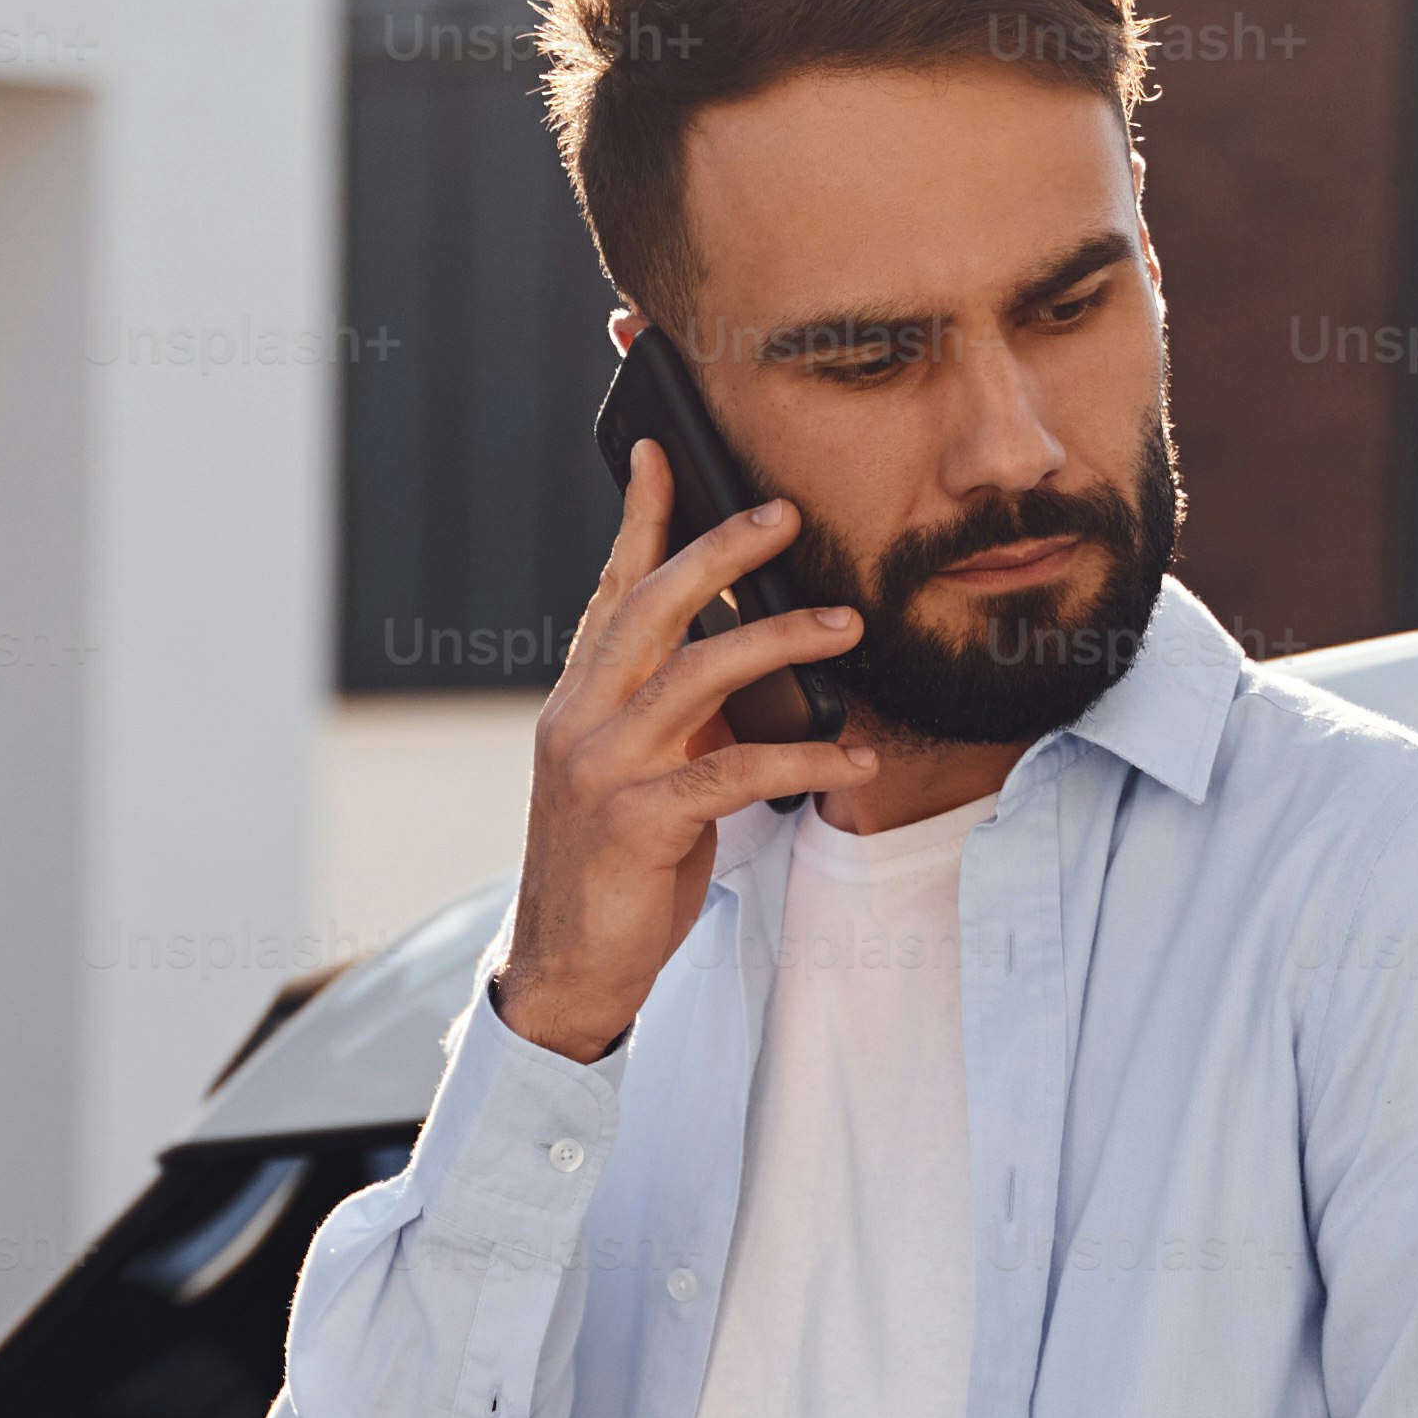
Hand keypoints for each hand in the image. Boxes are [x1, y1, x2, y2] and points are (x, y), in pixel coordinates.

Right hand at [487, 440, 875, 1061]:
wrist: (566, 965)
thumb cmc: (616, 867)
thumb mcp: (641, 774)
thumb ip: (678, 716)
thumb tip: (750, 658)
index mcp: (579, 699)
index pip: (612, 592)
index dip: (639, 519)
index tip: (662, 451)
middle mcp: (580, 718)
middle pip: (652, 609)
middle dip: (719, 552)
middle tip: (784, 514)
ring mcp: (602, 767)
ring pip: (696, 676)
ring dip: (779, 642)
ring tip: (846, 624)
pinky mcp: (636, 822)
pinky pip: (733, 772)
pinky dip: (802, 761)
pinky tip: (852, 758)